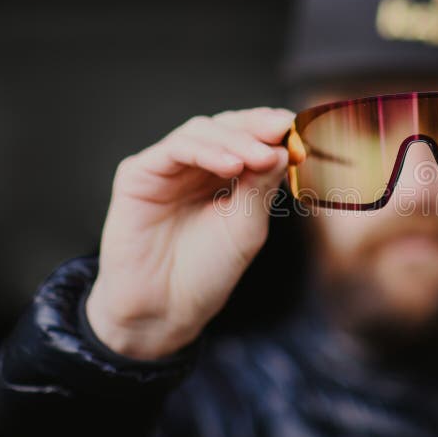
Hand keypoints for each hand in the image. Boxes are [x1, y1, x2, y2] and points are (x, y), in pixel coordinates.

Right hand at [85, 107, 295, 358]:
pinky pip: (173, 150)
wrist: (164, 310)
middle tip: (283, 130)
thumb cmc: (206, 271)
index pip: (249, 137)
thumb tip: (283, 147)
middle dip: (257, 127)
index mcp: (223, 176)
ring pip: (201, 131)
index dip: (272, 129)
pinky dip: (205, 151)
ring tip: (261, 157)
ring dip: (236, 140)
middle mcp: (194, 166)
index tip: (300, 127)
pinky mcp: (137, 175)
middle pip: (227, 126)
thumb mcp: (246, 227)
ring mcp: (165, 167)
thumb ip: (261, 187)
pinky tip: (231, 165)